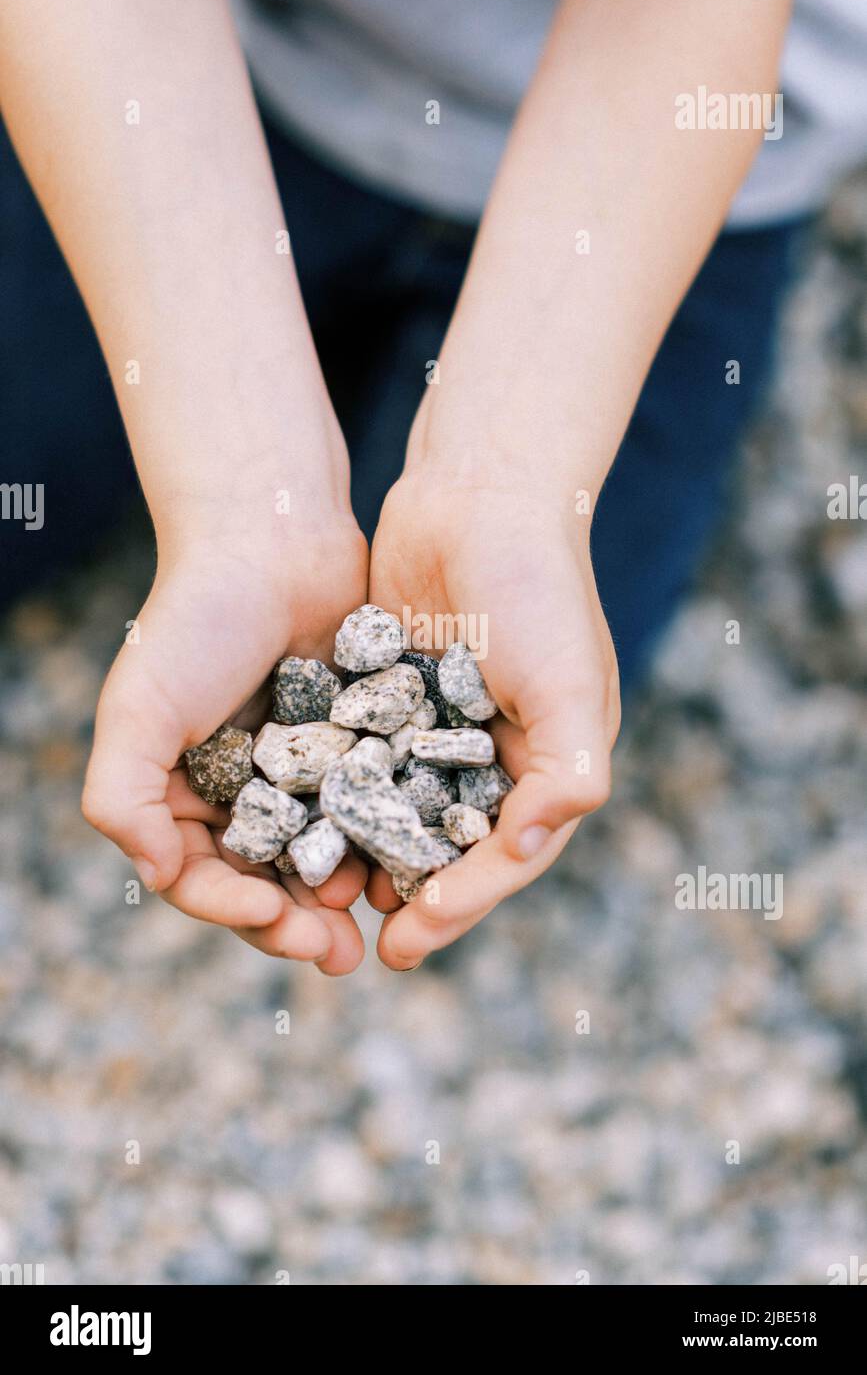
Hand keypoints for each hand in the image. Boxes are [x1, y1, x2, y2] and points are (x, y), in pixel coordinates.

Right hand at [82, 515, 370, 974]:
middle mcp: (243, 791)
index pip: (203, 879)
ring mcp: (305, 770)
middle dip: (298, 923)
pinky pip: (374, 805)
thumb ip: (123, 797)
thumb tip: (155, 878)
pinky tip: (410, 858)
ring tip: (373, 911)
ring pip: (327, 853)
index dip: (234, 913)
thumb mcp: (138, 709)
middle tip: (337, 954)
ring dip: (346, 890)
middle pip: (269, 881)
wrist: (273, 539)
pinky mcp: (359, 743)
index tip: (273, 923)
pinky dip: (387, 837)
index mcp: (183, 795)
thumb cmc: (195, 621)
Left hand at [366, 470, 619, 968]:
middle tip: (375, 945)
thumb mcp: (568, 681)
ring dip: (373, 861)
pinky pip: (364, 764)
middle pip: (453, 847)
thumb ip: (567, 768)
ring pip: (401, 814)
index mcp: (549, 761)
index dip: (465, 901)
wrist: (478, 495)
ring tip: (331, 906)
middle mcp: (495, 754)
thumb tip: (534, 844)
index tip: (415, 937)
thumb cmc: (538, 586)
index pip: (508, 854)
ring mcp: (438, 728)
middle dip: (418, 896)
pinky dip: (341, 801)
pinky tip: (304, 832)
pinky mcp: (388, 699)